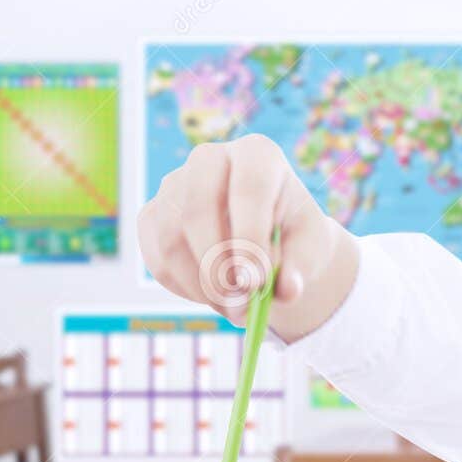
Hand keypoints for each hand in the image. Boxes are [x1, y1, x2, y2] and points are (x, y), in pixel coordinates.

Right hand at [137, 134, 359, 341]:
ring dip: (201, 283)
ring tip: (233, 306)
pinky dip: (184, 287)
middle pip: (198, 208)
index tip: (254, 282)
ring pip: (172, 237)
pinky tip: (213, 297)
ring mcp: (174, 184)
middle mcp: (209, 158)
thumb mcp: (309, 250)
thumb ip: (300, 269)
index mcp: (258, 155)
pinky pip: (157, 257)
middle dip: (217, 264)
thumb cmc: (293, 237)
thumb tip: (287, 290)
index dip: (249, 237)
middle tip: (239, 303)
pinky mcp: (152, 214)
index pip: (249, 188)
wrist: (269, 238)